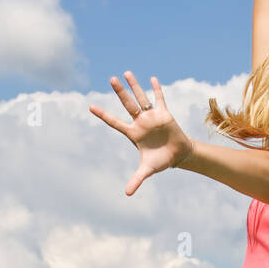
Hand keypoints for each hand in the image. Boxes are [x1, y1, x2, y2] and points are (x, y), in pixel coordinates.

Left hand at [89, 72, 194, 196]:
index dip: (103, 115)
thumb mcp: (147, 170)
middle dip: (120, 92)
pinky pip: (159, 99)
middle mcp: (140, 122)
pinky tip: (152, 78)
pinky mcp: (164, 114)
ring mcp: (151, 116)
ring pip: (141, 98)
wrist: (177, 155)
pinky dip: (156, 89)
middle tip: (111, 79)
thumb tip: (127, 194)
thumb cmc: (160, 161)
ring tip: (126, 73)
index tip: (90, 107)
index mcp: (133, 133)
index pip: (115, 122)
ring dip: (135, 86)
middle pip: (127, 104)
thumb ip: (137, 180)